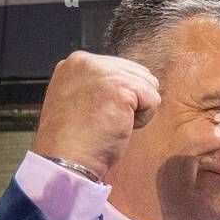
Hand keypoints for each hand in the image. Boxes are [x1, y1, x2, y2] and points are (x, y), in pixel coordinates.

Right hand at [32, 51, 160, 180]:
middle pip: (139, 73)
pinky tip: (118, 126)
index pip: (122, 68)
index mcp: (76, 62)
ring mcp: (102, 71)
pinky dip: (142, 120)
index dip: (121, 96)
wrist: (66, 157)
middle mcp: (87, 61)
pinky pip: (153, 100)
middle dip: (132, 101)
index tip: (98, 113)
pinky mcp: (120, 87)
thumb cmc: (74, 139)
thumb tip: (131, 86)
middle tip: (105, 120)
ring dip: (137, 110)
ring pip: (148, 85)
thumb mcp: (80, 99)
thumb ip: (100, 85)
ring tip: (110, 122)